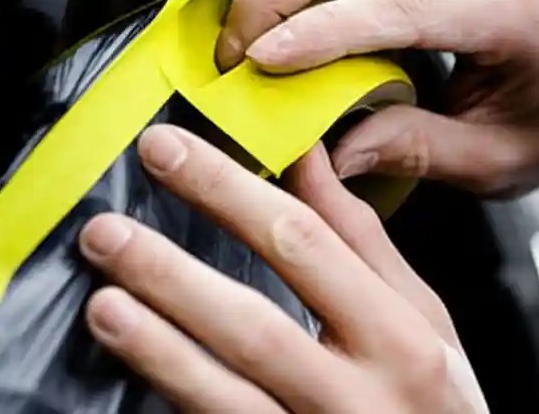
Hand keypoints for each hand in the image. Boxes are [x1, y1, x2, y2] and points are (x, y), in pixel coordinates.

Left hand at [77, 124, 488, 413]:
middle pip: (255, 326)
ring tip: (103, 305)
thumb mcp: (423, 321)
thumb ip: (361, 241)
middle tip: (106, 232)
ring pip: (226, 399)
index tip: (167, 150)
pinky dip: (173, 401)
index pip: (303, 244)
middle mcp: (358, 398)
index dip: (227, 191)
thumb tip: (308, 153)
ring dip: (158, 351)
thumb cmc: (435, 407)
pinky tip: (131, 375)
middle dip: (173, 275)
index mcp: (399, 339)